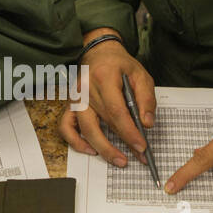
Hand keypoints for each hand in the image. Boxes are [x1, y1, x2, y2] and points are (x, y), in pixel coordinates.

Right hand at [59, 36, 156, 167]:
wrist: (98, 52)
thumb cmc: (119, 64)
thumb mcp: (140, 75)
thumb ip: (146, 99)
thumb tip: (146, 124)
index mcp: (104, 78)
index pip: (116, 111)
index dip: (129, 131)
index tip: (141, 146)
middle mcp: (85, 90)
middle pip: (100, 123)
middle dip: (119, 145)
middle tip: (135, 157)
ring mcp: (75, 99)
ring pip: (84, 129)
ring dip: (101, 148)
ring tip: (117, 159)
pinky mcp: (70, 106)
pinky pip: (66, 127)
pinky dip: (75, 142)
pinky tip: (91, 150)